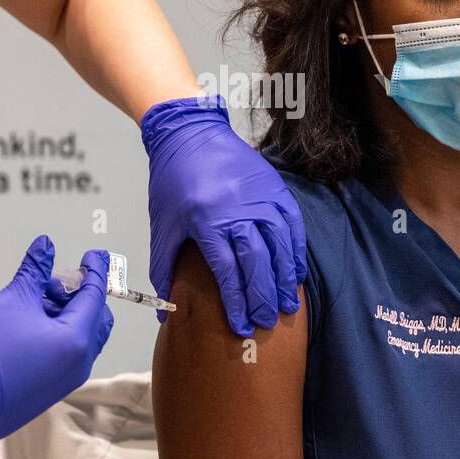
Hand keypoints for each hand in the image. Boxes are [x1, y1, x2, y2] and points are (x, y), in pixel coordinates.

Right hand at [0, 236, 113, 458]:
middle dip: (78, 294)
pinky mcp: (54, 386)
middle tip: (50, 284)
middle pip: (96, 316)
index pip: (95, 295)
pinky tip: (29, 323)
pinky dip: (59, 331)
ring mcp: (69, 377)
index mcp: (77, 339)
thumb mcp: (12, 300)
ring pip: (82, 334)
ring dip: (66, 312)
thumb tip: (45, 245)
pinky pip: (69, 351)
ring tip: (32, 302)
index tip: (92, 255)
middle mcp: (81, 361)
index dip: (94, 270)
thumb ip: (34, 270)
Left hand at [141, 96, 306, 335]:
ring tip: (286, 306)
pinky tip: (296, 273)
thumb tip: (164, 309)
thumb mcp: (163, 225)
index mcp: (208, 221)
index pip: (227, 272)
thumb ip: (164, 268)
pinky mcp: (275, 188)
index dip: (236, 302)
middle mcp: (239, 210)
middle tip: (266, 322)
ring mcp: (261, 198)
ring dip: (284, 279)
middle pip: (258, 263)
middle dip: (263, 297)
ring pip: (280, 246)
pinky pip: (292, 225)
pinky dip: (296, 251)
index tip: (240, 325)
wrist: (191, 133)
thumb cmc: (173, 180)